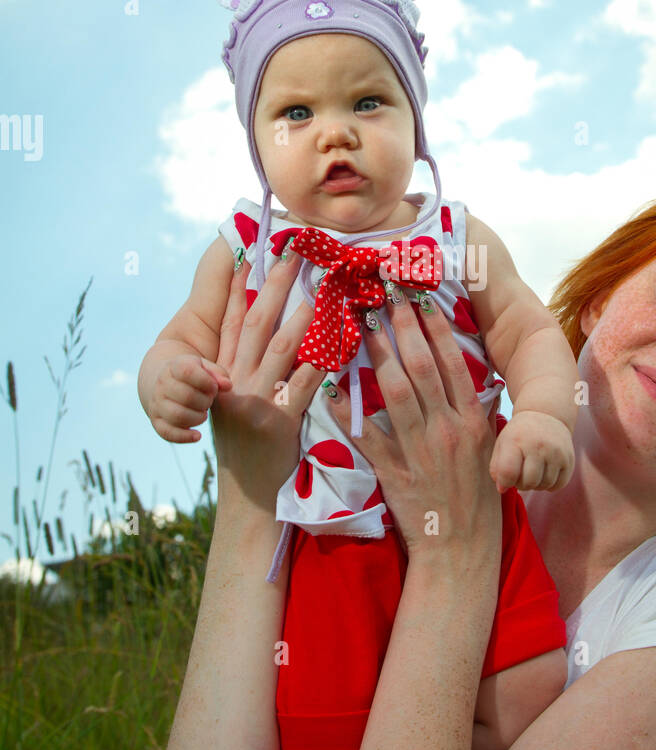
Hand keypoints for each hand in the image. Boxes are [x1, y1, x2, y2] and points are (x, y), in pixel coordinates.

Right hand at [149, 353, 230, 443]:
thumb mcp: (204, 367)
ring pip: (177, 416)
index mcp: (173, 367)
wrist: (164, 382)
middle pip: (186, 396)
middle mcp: (161, 385)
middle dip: (205, 401)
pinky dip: (184, 437)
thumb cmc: (192, 375)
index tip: (214, 387)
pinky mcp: (157, 421)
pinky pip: (167, 433)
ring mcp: (157, 404)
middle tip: (209, 401)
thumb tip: (227, 386)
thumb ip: (218, 374)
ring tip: (203, 414)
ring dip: (197, 418)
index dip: (206, 381)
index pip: (188, 372)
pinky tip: (198, 436)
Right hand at [209, 250, 325, 512]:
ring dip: (302, 313)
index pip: (229, 321)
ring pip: (280, 346)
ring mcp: (254, 401)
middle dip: (273, 284)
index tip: (247, 252)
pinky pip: (305, 382)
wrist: (248, 497)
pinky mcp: (278, 421)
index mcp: (222, 375)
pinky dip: (323, 359)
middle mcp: (233, 383)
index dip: (236, 286)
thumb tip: (270, 331)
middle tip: (292, 253)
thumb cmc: (249, 448)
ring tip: (321, 285)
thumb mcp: (235, 405)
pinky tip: (339, 338)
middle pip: (254, 322)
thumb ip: (247, 370)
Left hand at [323, 294, 502, 563]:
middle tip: (384, 293)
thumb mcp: (488, 449)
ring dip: (375, 352)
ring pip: (393, 391)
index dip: (434, 326)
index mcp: (472, 420)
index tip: (420, 297)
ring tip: (359, 321)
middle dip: (401, 325)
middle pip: (420, 366)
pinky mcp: (393, 472)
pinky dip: (346, 411)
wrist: (461, 550)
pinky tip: (331, 386)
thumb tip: (466, 376)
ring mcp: (419, 450)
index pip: (451, 362)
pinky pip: (365, 436)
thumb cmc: (478, 498)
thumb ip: (475, 412)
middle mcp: (446, 429)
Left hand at [488, 411, 574, 492]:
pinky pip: (559, 485)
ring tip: (532, 472)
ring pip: (544, 485)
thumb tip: (502, 489)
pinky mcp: (569, 459)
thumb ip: (497, 468)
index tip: (506, 479)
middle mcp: (538, 446)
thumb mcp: (503, 444)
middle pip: (528, 482)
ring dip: (536, 485)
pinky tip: (544, 474)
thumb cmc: (519, 434)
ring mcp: (556, 453)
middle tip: (520, 475)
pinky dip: (550, 484)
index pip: (508, 473)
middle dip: (521, 484)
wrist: (545, 414)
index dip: (505, 482)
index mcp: (516, 441)